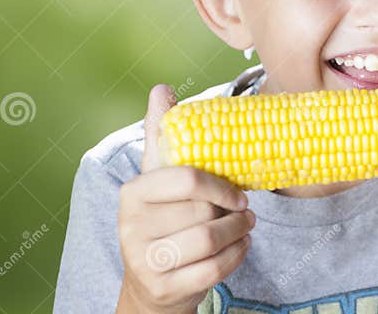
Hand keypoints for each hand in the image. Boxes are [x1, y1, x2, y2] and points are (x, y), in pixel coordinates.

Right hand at [117, 84, 254, 313]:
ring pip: (210, 240)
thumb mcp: (160, 177)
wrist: (151, 280)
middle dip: (233, 212)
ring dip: (239, 232)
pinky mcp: (163, 287)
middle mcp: (132, 226)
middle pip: (203, 210)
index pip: (187, 178)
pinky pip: (214, 269)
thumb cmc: (164, 218)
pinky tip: (240, 246)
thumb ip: (162, 134)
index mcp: (134, 192)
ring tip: (246, 226)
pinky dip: (237, 255)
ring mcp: (145, 260)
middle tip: (245, 211)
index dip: (221, 185)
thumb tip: (161, 88)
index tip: (239, 192)